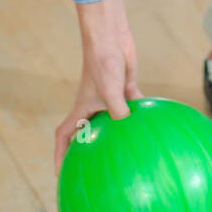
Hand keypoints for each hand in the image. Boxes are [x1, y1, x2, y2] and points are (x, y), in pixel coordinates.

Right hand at [54, 0, 142, 175]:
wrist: (111, 37)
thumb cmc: (103, 62)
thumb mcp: (110, 92)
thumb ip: (119, 113)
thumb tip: (129, 131)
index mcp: (81, 108)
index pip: (64, 135)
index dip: (60, 155)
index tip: (61, 174)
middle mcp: (94, 105)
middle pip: (89, 133)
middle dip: (90, 150)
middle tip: (97, 169)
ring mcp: (110, 98)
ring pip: (113, 121)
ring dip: (119, 133)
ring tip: (129, 152)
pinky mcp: (125, 88)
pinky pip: (133, 107)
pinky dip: (140, 115)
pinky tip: (152, 126)